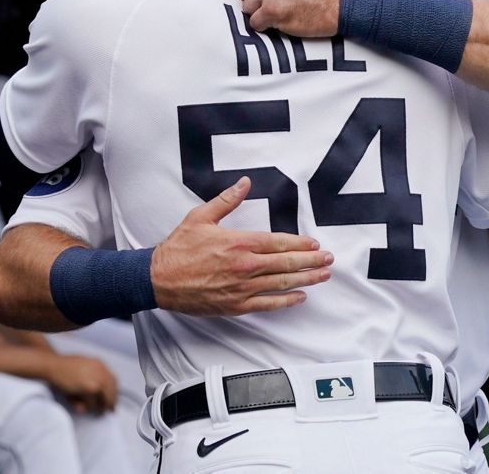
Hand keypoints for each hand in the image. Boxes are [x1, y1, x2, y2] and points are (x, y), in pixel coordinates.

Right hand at [45, 355, 117, 413]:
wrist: (51, 366)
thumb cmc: (60, 370)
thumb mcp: (78, 372)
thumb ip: (86, 383)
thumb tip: (89, 398)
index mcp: (98, 364)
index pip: (112, 379)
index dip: (113, 391)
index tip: (111, 400)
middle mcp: (101, 370)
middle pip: (113, 389)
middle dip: (111, 401)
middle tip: (109, 411)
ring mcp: (97, 378)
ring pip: (105, 398)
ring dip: (100, 406)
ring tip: (97, 412)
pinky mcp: (90, 388)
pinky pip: (93, 404)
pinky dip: (87, 407)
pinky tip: (80, 407)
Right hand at [151, 177, 333, 315]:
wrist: (158, 279)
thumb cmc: (178, 248)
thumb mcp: (201, 217)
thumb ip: (227, 200)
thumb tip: (245, 183)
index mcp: (239, 242)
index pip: (279, 243)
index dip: (300, 244)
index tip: (316, 244)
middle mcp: (245, 266)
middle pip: (287, 264)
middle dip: (311, 261)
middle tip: (329, 260)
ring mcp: (241, 288)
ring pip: (282, 284)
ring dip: (306, 279)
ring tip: (323, 276)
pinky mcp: (235, 305)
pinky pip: (267, 304)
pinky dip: (286, 301)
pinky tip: (300, 297)